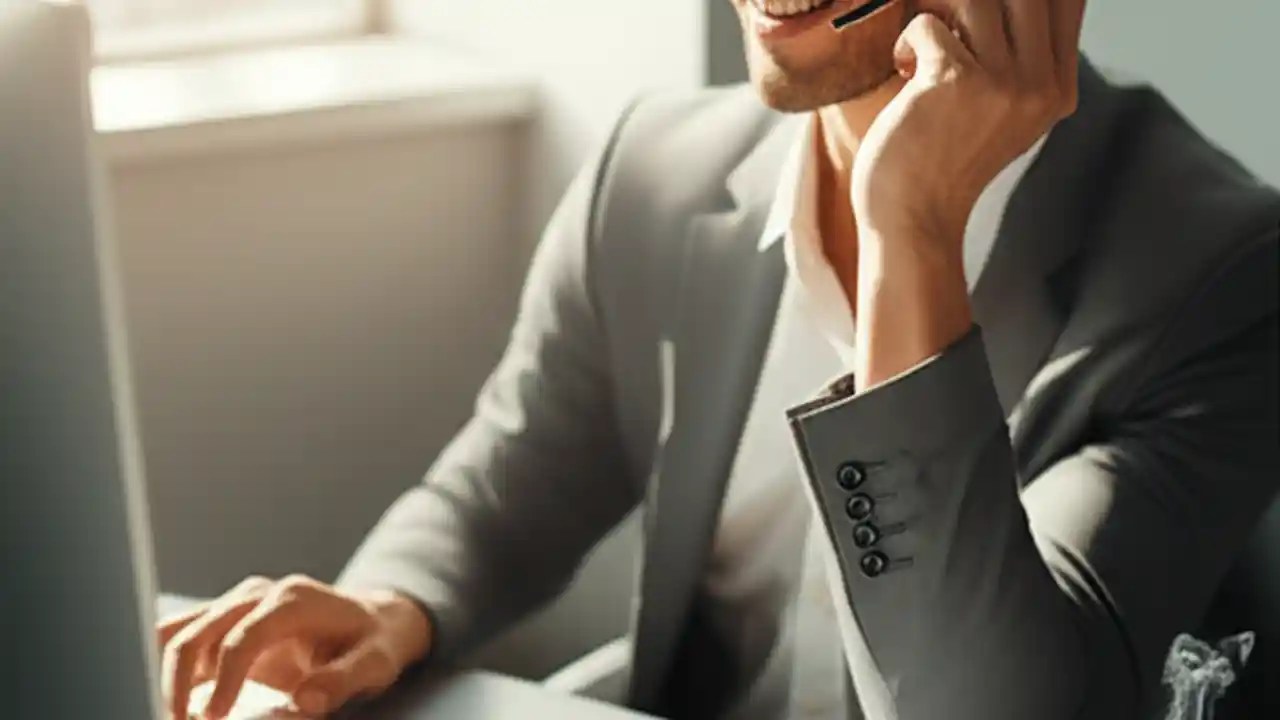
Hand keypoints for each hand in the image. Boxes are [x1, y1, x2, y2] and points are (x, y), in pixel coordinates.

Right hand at [158, 575, 431, 719]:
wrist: (373, 618)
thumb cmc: (374, 642)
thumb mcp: (376, 663)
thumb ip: (343, 680)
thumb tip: (306, 702)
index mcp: (293, 600)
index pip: (241, 639)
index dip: (222, 681)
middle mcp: (258, 594)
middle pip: (196, 633)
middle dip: (177, 682)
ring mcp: (236, 602)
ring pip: (177, 630)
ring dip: (164, 673)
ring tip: (173, 713)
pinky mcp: (224, 617)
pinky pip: (180, 634)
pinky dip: (166, 665)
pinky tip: (177, 699)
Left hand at [851, 0, 1085, 244]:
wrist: (912, 221)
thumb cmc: (944, 165)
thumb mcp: (1003, 116)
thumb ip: (1019, 62)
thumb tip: (1006, 4)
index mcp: (1057, 91)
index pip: (1066, 2)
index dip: (1027, 0)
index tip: (987, 14)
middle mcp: (1039, 84)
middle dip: (976, 2)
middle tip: (949, 27)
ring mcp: (1001, 83)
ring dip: (940, 15)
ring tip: (925, 51)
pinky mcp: (953, 81)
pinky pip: (928, 23)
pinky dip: (908, 42)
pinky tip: (905, 73)